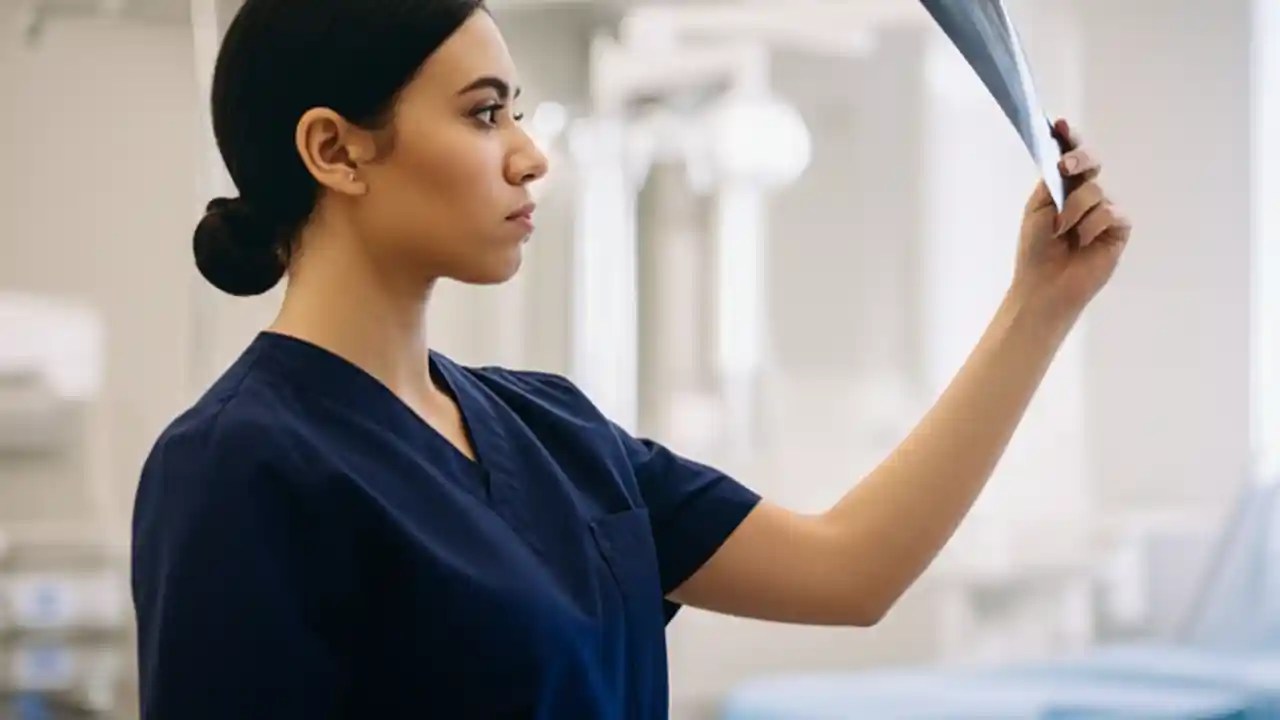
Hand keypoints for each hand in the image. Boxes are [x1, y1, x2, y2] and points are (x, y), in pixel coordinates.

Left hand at [1012, 119, 1132, 316]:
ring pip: (1095, 192)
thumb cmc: (1035, 249)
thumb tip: (1061, 156)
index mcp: (1063, 189)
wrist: (1043, 284)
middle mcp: (1086, 196)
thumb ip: (1051, 183)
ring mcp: (1103, 211)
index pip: (1070, 158)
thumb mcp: (1037, 209)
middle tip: (1066, 167)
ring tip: (1062, 232)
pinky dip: (1092, 226)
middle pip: (1091, 163)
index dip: (1069, 140)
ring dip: (1073, 211)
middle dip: (1080, 159)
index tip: (1059, 125)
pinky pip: (1110, 213)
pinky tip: (1083, 242)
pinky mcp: (1118, 229)